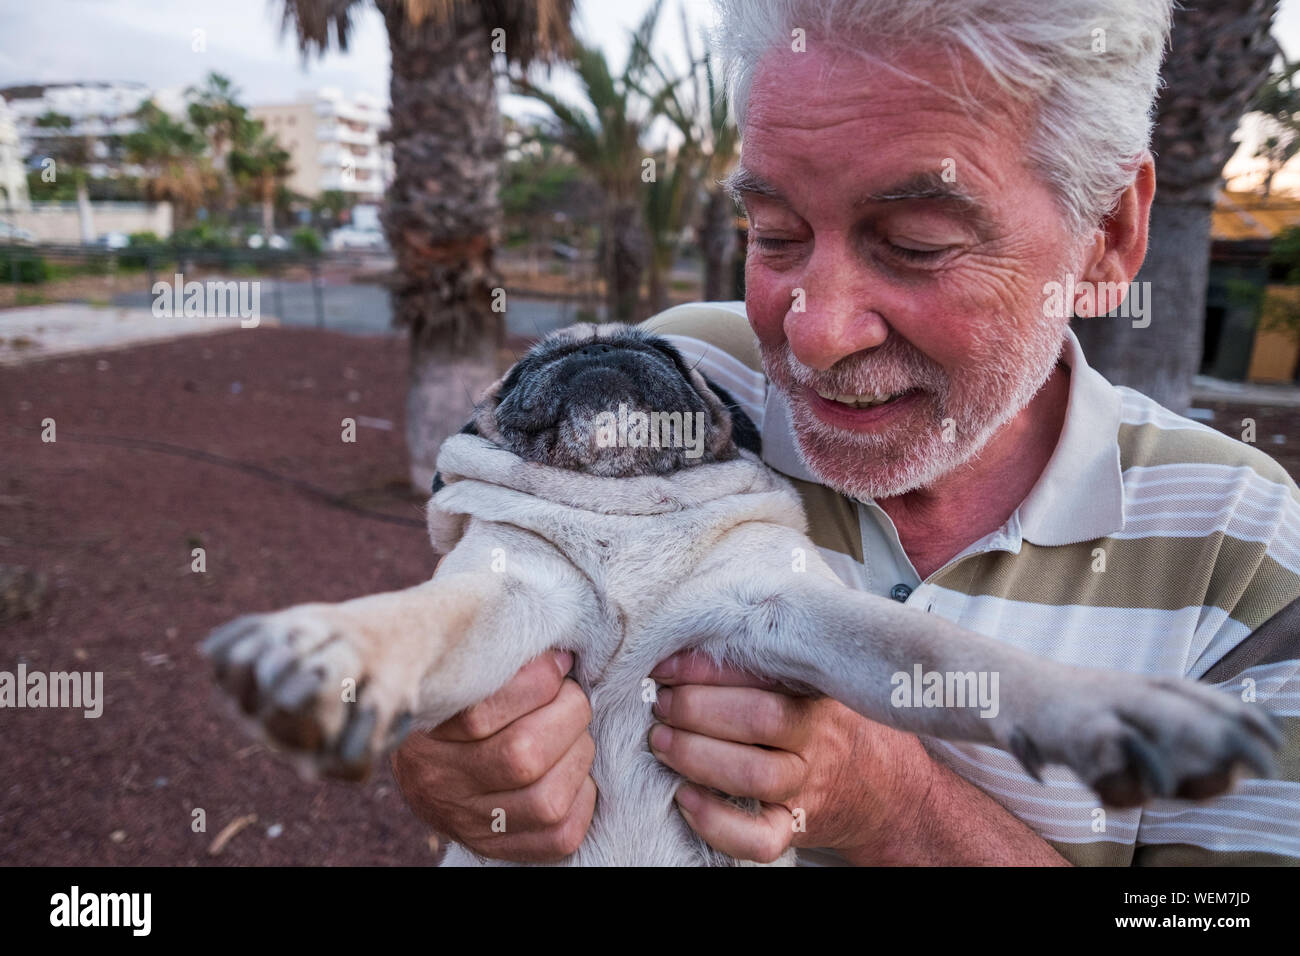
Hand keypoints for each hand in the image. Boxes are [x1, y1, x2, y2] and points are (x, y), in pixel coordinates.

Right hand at [390, 649, 596, 862]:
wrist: (423, 767)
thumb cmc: (454, 706)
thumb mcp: (458, 677)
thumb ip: (500, 663)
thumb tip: (560, 657)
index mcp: (425, 732)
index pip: (481, 713)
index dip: (538, 682)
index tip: (558, 663)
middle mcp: (440, 783)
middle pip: (522, 756)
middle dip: (568, 716)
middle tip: (572, 699)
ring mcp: (469, 823)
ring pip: (546, 801)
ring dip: (578, 758)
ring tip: (574, 736)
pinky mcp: (497, 847)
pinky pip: (559, 836)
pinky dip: (582, 799)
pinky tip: (572, 773)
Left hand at [647, 650, 936, 863]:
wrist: (881, 788)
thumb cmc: (824, 725)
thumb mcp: (809, 685)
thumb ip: (764, 665)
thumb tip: (688, 641)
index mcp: (814, 692)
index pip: (761, 671)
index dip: (706, 668)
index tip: (665, 664)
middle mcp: (814, 736)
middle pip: (758, 719)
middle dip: (697, 708)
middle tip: (661, 705)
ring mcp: (806, 785)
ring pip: (754, 775)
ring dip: (696, 757)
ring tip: (662, 742)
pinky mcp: (794, 826)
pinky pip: (759, 838)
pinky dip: (716, 823)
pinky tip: (685, 800)